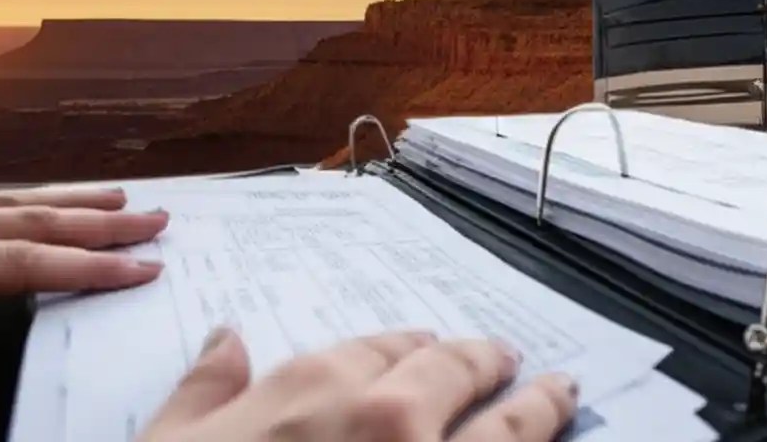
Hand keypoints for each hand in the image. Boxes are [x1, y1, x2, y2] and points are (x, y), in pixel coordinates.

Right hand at [140, 328, 579, 441]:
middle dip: (482, 362)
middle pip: (454, 371)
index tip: (429, 347)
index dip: (411, 347)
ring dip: (541, 406)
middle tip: (506, 359)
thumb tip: (226, 339)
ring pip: (511, 427)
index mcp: (313, 387)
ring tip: (563, 392)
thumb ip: (204, 392)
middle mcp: (389, 416)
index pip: (383, 349)